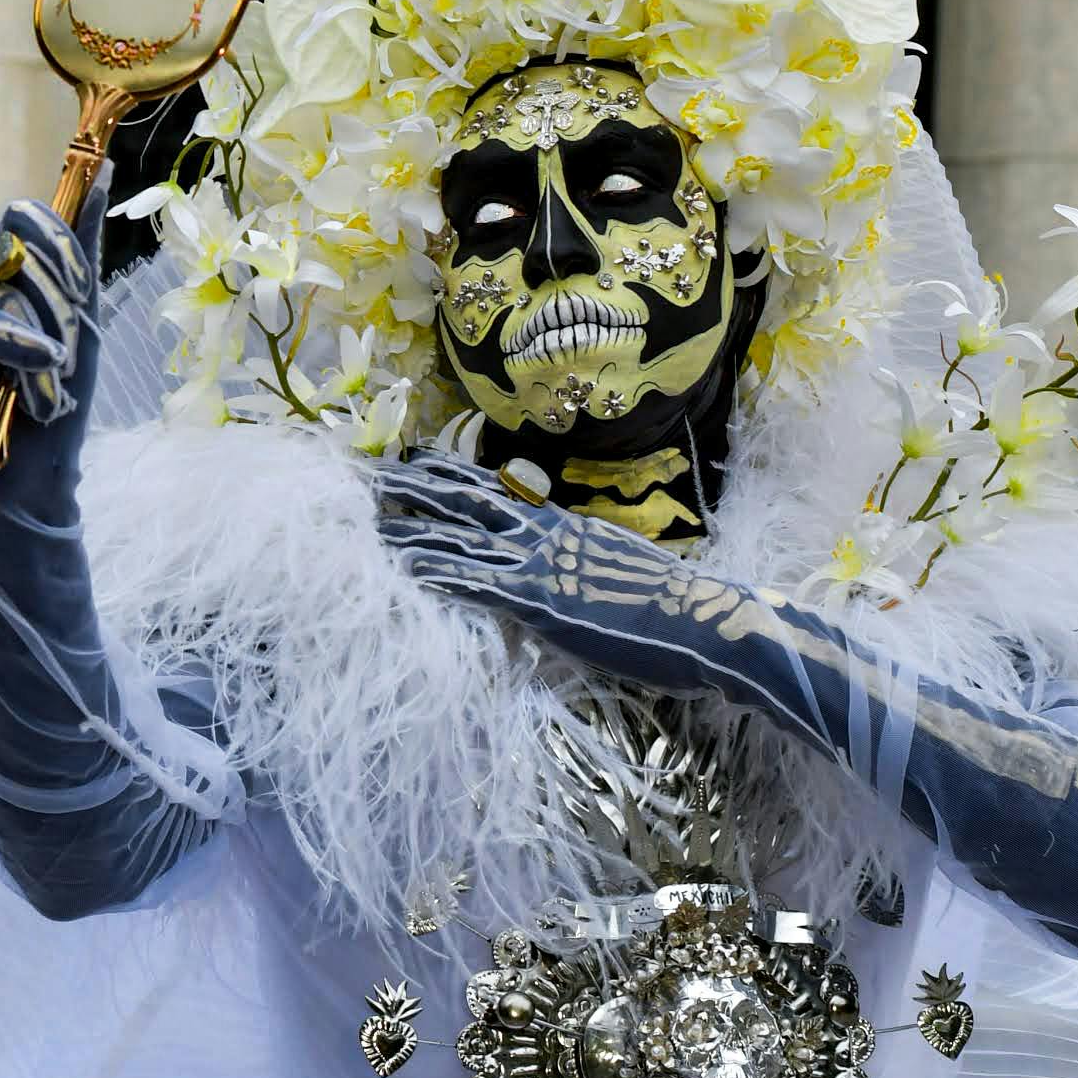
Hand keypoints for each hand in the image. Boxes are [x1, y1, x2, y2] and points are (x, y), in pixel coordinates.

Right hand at [0, 178, 108, 491]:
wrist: (37, 476)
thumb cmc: (61, 399)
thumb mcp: (86, 317)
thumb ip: (83, 246)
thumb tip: (102, 169)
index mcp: (15, 273)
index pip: (26, 217)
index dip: (59, 242)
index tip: (84, 293)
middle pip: (17, 249)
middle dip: (58, 303)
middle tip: (68, 355)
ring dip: (41, 342)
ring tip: (50, 388)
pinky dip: (11, 344)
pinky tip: (36, 369)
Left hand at [374, 455, 746, 686]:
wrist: (705, 620)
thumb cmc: (672, 608)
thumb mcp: (619, 574)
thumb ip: (586, 568)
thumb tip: (570, 574)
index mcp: (565, 529)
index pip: (496, 493)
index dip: (452, 475)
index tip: (416, 457)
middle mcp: (547, 537)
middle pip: (469, 503)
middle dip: (419, 488)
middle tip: (375, 473)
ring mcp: (542, 566)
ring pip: (463, 539)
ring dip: (414, 529)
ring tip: (372, 518)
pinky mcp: (542, 602)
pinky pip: (479, 583)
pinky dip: (442, 573)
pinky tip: (408, 566)